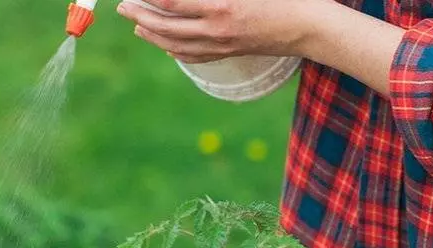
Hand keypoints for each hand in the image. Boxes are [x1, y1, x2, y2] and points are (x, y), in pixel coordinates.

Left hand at [116, 0, 317, 63]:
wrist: (309, 28)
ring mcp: (223, 45)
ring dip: (153, 36)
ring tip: (137, 26)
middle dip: (141, 15)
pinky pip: (196, 57)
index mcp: (221, 5)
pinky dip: (176, 52)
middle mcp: (217, 29)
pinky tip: (166, 47)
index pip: (172, 0)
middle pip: (167, 25)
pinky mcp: (230, 53)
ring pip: (178, 45)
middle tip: (123, 7)